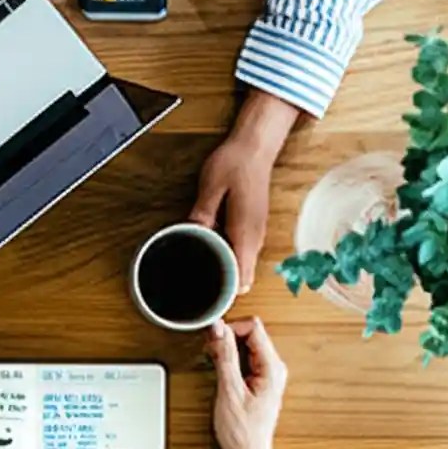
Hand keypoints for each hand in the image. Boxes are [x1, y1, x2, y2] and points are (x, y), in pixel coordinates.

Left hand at [189, 92, 299, 291]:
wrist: (256, 147)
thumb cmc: (235, 164)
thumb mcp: (211, 188)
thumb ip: (202, 214)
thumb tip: (190, 234)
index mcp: (245, 232)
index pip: (241, 276)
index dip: (226, 293)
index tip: (208, 301)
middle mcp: (255, 238)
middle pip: (242, 276)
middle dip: (222, 285)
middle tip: (196, 288)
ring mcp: (257, 233)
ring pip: (243, 265)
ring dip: (225, 270)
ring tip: (200, 269)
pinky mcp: (253, 228)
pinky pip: (242, 252)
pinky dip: (229, 257)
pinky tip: (211, 250)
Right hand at [205, 318, 288, 448]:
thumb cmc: (243, 432)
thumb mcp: (229, 391)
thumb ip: (225, 357)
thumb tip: (220, 330)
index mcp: (272, 368)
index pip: (254, 328)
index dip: (231, 328)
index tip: (214, 336)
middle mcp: (274, 369)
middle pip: (251, 334)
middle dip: (227, 337)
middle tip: (211, 349)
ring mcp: (267, 375)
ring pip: (246, 346)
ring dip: (227, 348)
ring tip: (214, 360)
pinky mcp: (258, 381)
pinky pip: (244, 359)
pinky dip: (229, 359)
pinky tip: (220, 369)